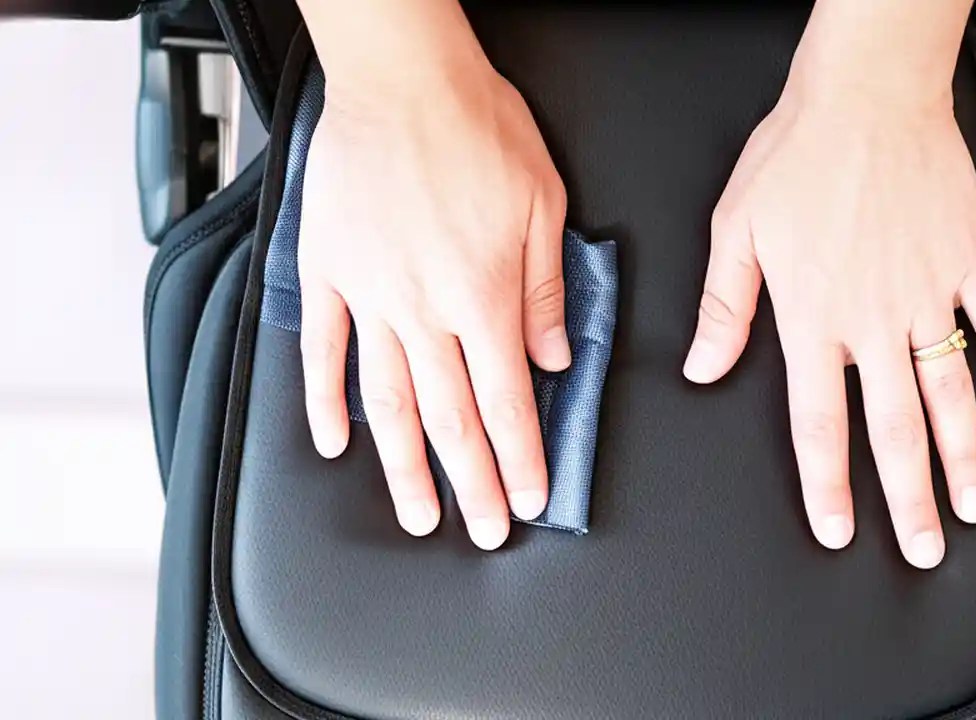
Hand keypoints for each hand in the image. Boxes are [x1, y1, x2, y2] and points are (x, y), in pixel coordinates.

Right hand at [296, 41, 568, 549]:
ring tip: (417, 514)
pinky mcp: (328, 272)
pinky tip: (334, 441)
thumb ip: (547, 288)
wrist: (403, 77)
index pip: (507, 401)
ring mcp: (368, 295)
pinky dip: (325, 401)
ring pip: (386, 403)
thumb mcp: (544, 203)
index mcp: (482, 294)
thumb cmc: (476, 127)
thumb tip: (554, 356)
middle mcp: (423, 308)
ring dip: (404, 467)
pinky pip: (323, 351)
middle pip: (450, 418)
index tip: (530, 500)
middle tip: (485, 530)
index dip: (520, 461)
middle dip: (473, 484)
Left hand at [684, 34, 975, 567]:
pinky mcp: (970, 264)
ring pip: (951, 394)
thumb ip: (725, 308)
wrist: (866, 95)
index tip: (839, 530)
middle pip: (894, 428)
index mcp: (814, 318)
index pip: (818, 423)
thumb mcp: (738, 230)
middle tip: (925, 548)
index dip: (828, 485)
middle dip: (908, 498)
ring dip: (966, 457)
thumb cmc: (798, 155)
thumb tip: (705, 368)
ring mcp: (930, 295)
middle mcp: (874, 320)